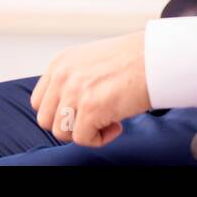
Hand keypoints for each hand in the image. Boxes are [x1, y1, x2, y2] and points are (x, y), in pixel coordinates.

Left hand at [30, 31, 152, 146]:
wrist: (157, 57)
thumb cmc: (133, 59)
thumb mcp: (91, 61)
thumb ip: (74, 80)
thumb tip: (68, 108)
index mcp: (61, 63)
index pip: (40, 101)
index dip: (60, 112)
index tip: (80, 112)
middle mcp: (63, 75)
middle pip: (46, 120)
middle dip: (70, 125)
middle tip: (94, 118)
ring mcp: (74, 91)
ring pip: (61, 132)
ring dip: (84, 132)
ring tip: (108, 119)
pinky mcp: (90, 108)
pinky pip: (83, 139)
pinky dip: (100, 138)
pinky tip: (117, 123)